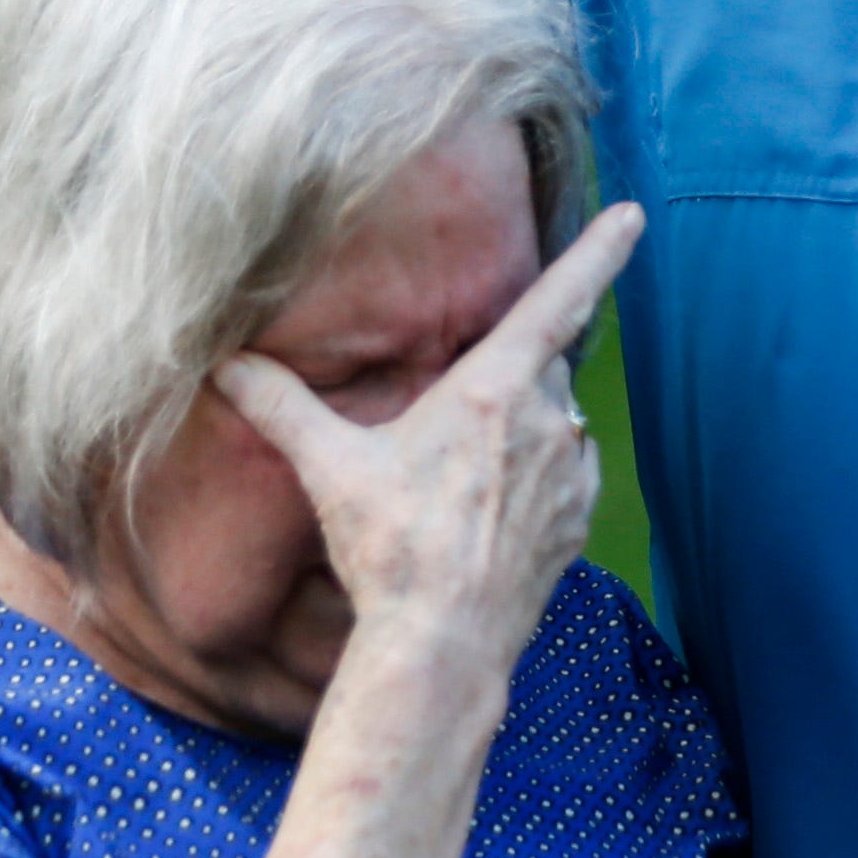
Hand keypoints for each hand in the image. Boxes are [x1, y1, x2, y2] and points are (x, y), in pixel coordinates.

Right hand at [213, 204, 647, 672]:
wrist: (443, 643)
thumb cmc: (389, 548)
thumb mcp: (329, 468)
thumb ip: (279, 406)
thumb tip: (223, 364)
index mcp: (493, 389)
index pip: (556, 300)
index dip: (597, 252)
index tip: (634, 214)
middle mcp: (545, 420)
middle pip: (544, 361)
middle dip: (513, 365)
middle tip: (461, 406)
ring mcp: (570, 472)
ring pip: (558, 417)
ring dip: (527, 422)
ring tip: (467, 472)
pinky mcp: (579, 521)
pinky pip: (570, 471)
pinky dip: (543, 472)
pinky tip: (497, 504)